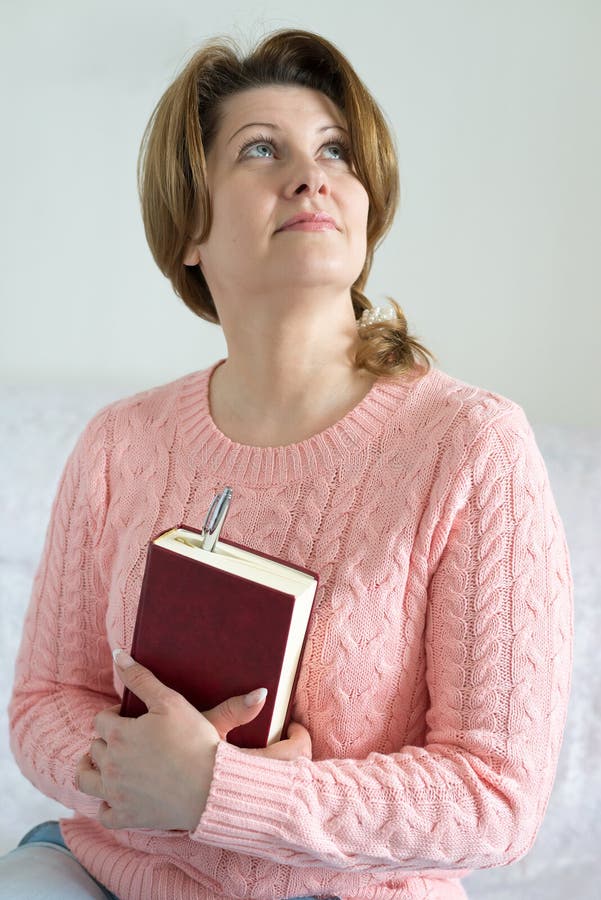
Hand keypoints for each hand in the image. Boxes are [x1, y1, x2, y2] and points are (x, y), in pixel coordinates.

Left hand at [76, 649, 269, 830]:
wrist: (211, 786)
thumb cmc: (194, 741)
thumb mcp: (170, 701)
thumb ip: (141, 678)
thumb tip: (118, 654)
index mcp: (118, 735)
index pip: (100, 720)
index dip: (113, 716)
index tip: (129, 718)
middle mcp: (110, 765)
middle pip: (94, 747)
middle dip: (107, 741)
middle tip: (128, 739)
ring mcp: (115, 793)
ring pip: (86, 780)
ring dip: (92, 769)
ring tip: (107, 764)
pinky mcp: (126, 816)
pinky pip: (103, 813)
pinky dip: (105, 805)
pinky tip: (117, 796)